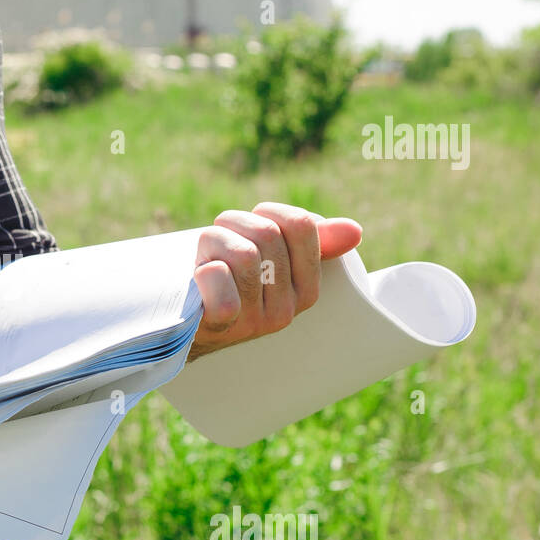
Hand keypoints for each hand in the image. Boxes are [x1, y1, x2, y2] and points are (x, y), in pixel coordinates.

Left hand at [187, 202, 361, 360]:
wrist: (186, 326)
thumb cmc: (229, 282)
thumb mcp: (269, 259)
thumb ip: (310, 241)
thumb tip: (354, 230)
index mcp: (307, 289)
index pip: (302, 225)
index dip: (269, 212)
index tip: (251, 224)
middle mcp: (287, 309)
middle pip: (266, 234)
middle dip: (233, 224)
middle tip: (218, 242)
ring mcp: (255, 320)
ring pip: (242, 253)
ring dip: (213, 241)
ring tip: (206, 258)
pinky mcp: (222, 325)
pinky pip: (220, 279)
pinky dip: (205, 269)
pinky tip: (200, 279)